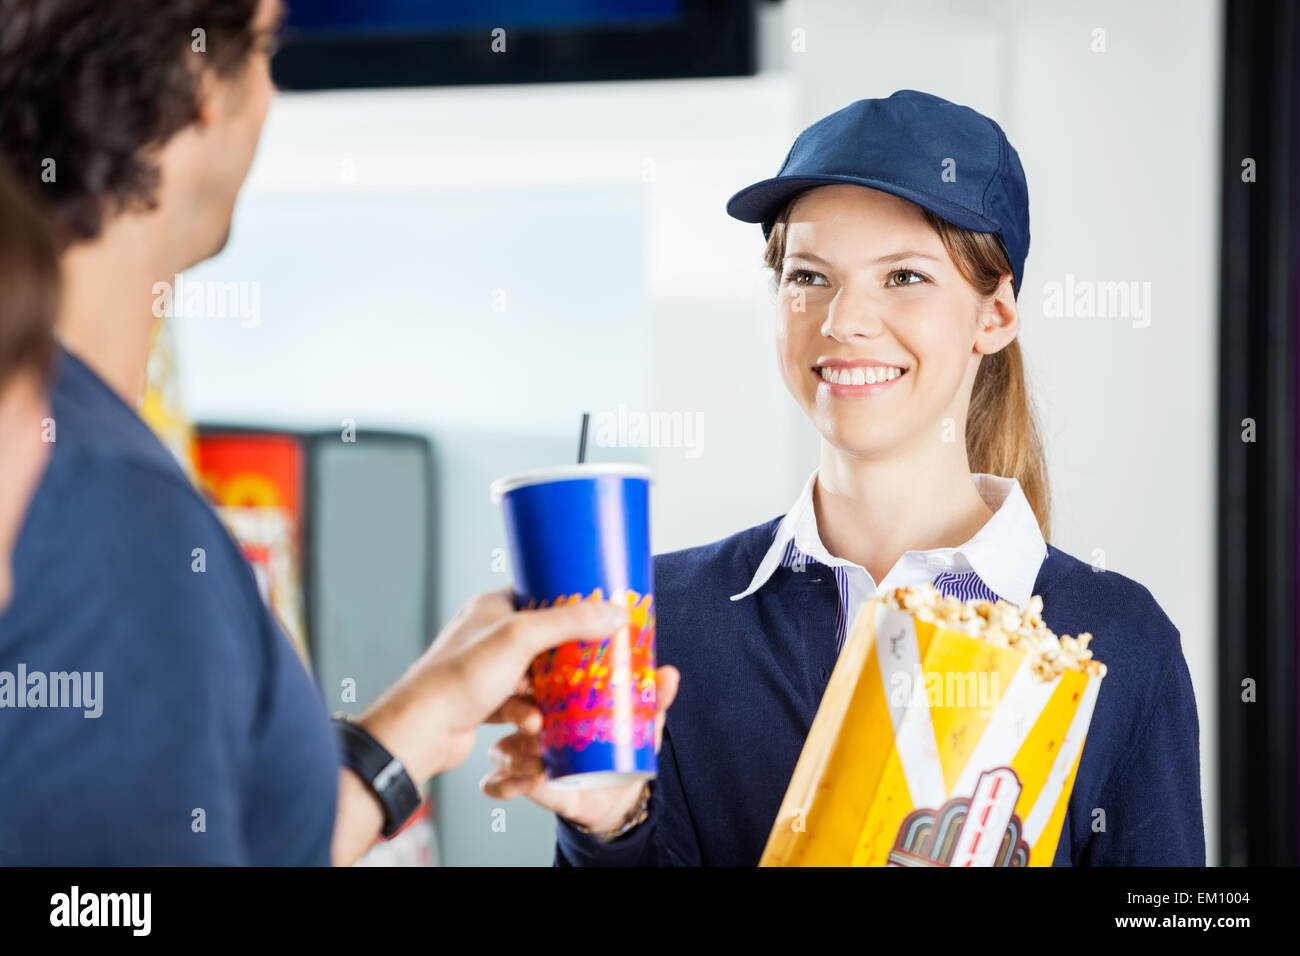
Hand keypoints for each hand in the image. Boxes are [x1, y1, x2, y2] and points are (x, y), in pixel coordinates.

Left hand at [355, 589, 629, 782]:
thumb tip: (614, 611)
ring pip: (533, 677)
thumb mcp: (521, 639)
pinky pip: (519, 705)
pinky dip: (528, 714)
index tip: (600, 616)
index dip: (570, 606)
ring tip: (554, 706)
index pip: (540, 596)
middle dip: (565, 658)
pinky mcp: (484, 702)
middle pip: (542, 640)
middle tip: (591, 666)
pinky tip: (532, 725)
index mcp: (492, 608)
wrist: (421, 731)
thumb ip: (569, 622)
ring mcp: (485, 671)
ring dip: (547, 694)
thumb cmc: (459, 677)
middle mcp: (488, 636)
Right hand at [480, 664, 680, 831]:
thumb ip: (654, 699)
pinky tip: (523, 785)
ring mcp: (522, 752)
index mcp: (556, 699)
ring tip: (538, 763)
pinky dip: (502, 784)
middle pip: (511, 709)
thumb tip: (670, 674)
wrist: (616, 795)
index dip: (528, 676)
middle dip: (519, 714)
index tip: (533, 678)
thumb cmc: (620, 747)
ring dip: (514, 755)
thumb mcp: (640, 723)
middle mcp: (533, 721)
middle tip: (536, 723)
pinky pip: (495, 783)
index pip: (533, 678)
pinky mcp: (520, 781)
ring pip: (501, 748)